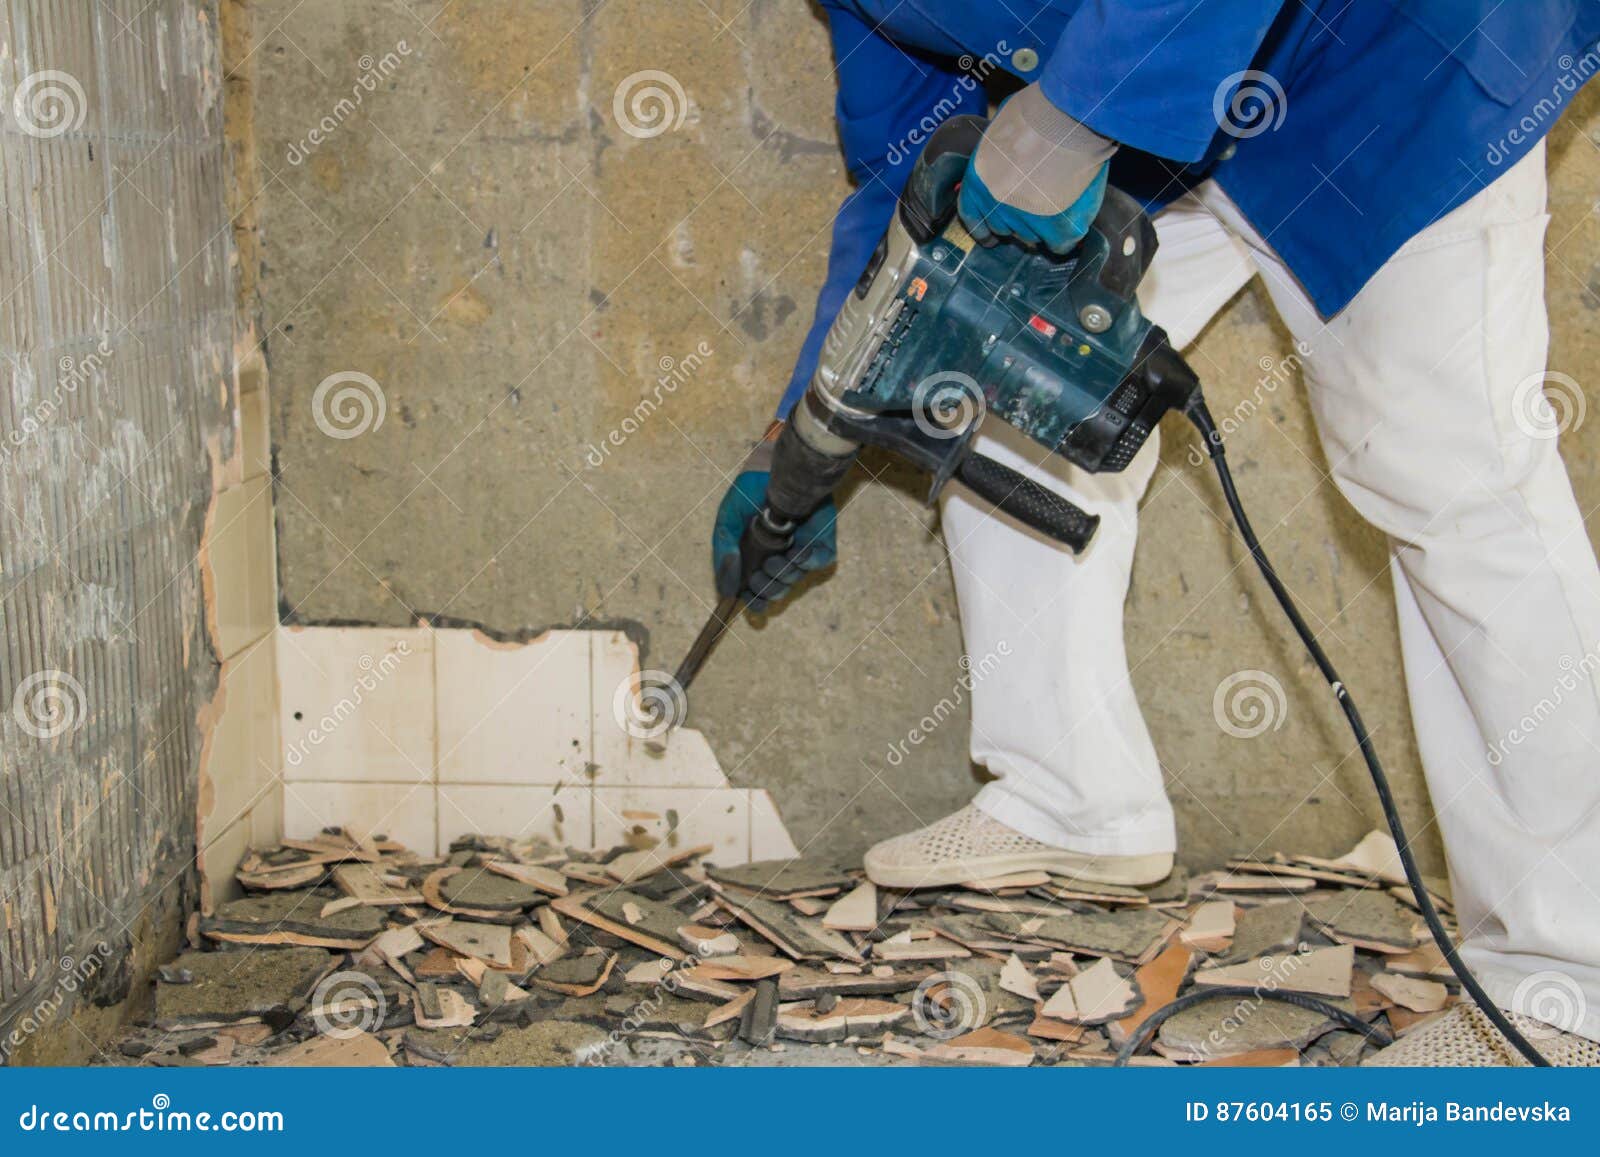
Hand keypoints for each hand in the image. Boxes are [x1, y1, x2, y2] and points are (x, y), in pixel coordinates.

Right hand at [712, 470, 836, 611]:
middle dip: (768, 590)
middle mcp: (778, 558)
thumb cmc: (748, 492)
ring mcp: (801, 550)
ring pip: (795, 579)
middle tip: (760, 576)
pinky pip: (820, 561)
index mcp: (754, 559)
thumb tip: (727, 591)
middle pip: (776, 591)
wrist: (772, 465)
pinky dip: (808, 561)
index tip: (750, 602)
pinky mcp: (821, 539)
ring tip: (775, 558)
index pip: (756, 592)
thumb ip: (723, 555)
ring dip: (784, 575)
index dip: (755, 602)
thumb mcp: (726, 522)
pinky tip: (796, 551)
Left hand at [958, 83, 1115, 253]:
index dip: (984, 228)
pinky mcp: (1057, 229)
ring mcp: (1027, 222)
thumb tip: (1002, 159)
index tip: (992, 235)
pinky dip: (1066, 236)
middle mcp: (996, 208)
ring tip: (1060, 201)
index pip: (973, 219)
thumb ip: (997, 155)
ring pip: (1033, 237)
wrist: (1071, 118)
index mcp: (977, 184)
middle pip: (1005, 229)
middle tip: (1038, 205)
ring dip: (1043, 226)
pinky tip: (1073, 220)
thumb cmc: (1038, 113)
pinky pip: (1059, 245)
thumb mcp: (1000, 130)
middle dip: (1019, 221)